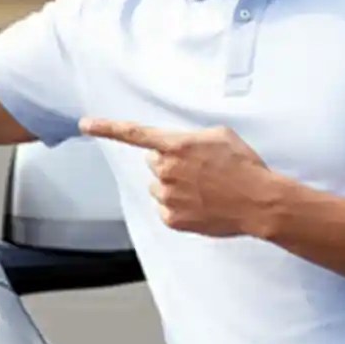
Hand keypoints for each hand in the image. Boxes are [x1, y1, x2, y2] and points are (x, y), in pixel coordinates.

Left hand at [80, 117, 284, 237]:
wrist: (259, 202)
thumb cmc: (243, 165)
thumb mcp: (219, 136)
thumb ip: (189, 137)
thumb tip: (176, 146)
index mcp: (176, 145)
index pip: (133, 134)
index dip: (106, 128)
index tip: (85, 124)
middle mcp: (166, 170)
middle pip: (153, 163)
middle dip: (169, 164)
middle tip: (198, 170)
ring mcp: (167, 196)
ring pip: (158, 187)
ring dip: (173, 185)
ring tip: (204, 189)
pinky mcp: (172, 219)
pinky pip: (164, 208)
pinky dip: (178, 206)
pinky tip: (201, 204)